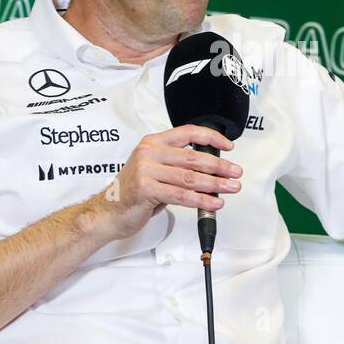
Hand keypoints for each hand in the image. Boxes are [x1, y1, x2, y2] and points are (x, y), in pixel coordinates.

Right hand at [88, 124, 241, 241]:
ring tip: (230, 188)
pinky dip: (201, 200)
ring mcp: (146, 170)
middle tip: (235, 172)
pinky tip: (213, 203)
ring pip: (189, 177)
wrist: (108, 211)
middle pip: (193, 157)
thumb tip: (211, 171)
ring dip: (215, 183)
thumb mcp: (155, 170)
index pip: (188, 132)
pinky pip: (181, 195)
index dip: (211, 137)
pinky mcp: (146, 188)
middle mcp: (149, 152)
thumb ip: (178, 166)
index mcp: (153, 142)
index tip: (228, 146)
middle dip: (219, 166)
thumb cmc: (134, 192)